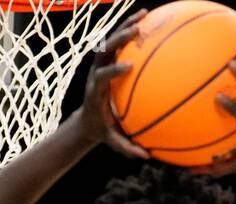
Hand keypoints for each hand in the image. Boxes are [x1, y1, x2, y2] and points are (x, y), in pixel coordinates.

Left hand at [74, 9, 150, 159]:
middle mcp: (96, 72)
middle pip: (104, 50)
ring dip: (126, 26)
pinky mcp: (108, 59)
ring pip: (111, 40)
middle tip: (136, 31)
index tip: (128, 66)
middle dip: (119, 40)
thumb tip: (145, 156)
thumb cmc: (101, 130)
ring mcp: (101, 64)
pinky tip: (148, 19)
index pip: (102, 76)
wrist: (86, 119)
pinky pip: (119, 41)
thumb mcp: (111, 140)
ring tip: (144, 14)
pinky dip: (131, 29)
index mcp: (95, 90)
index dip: (113, 70)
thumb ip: (125, 147)